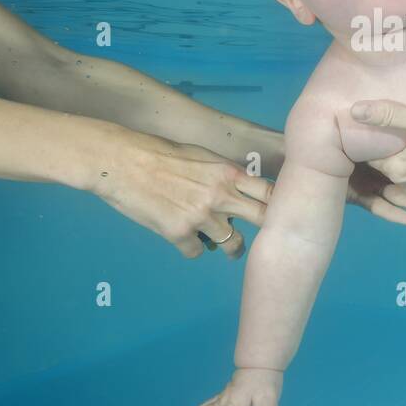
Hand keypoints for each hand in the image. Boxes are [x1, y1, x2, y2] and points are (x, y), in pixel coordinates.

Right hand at [89, 128, 271, 259]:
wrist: (122, 161)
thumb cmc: (159, 153)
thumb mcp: (201, 156)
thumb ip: (223, 175)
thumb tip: (239, 190)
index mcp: (228, 173)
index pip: (270, 193)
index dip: (281, 205)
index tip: (284, 213)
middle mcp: (220, 196)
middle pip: (262, 220)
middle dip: (267, 231)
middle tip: (267, 239)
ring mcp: (200, 217)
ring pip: (232, 245)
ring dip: (229, 247)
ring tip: (225, 246)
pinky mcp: (178, 234)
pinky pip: (197, 252)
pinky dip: (192, 248)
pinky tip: (186, 239)